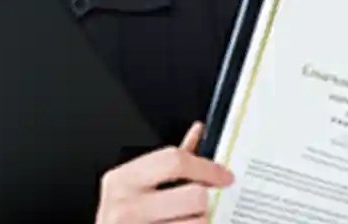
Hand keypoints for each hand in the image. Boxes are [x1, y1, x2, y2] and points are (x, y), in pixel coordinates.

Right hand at [95, 122, 234, 222]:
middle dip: (203, 200)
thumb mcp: (136, 185)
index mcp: (123, 179)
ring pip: (198, 222)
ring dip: (198, 221)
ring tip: (183, 220)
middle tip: (200, 203)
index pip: (174, 160)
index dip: (206, 166)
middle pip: (194, 196)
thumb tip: (196, 133)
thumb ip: (167, 161)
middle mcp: (127, 205)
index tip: (224, 175)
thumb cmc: (123, 217)